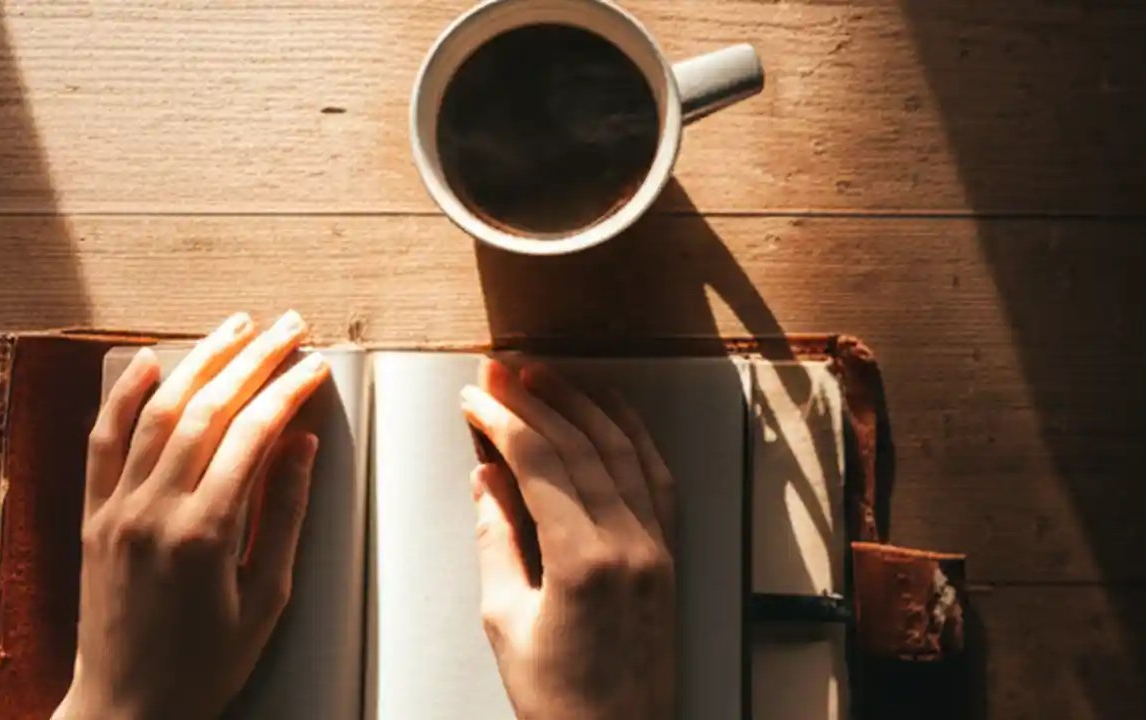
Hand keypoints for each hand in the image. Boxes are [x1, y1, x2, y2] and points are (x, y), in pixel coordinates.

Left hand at [54, 311, 330, 719]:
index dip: (289, 392)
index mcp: (206, 534)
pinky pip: (104, 440)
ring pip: (158, 412)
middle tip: (289, 328)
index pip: (253, 436)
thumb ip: (285, 516)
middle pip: (208, 409)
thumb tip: (301, 446)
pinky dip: (126, 395)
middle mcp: (156, 509)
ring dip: (201, 360)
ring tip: (236, 326)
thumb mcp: (267, 600)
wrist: (127, 707)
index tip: (315, 367)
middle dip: (254, 360)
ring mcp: (118, 508)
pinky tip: (152, 362)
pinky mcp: (93, 514)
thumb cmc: (205, 665)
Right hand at [460, 359, 676, 719]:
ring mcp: (658, 546)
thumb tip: (487, 479)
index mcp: (586, 562)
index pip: (540, 463)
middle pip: (581, 445)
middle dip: (535, 398)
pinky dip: (632, 434)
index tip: (475, 396)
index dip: (503, 419)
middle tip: (499, 370)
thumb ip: (496, 540)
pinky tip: (611, 410)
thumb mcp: (506, 621)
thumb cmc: (559, 700)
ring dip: (583, 403)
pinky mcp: (670, 554)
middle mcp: (632, 544)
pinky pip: (656, 476)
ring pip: (623, 450)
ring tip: (545, 374)